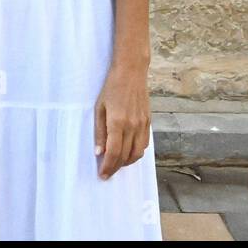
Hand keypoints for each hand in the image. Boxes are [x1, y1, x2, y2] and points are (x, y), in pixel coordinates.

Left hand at [94, 64, 150, 179]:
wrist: (131, 73)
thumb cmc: (111, 88)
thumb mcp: (99, 108)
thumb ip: (99, 131)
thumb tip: (99, 152)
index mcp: (118, 123)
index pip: (114, 153)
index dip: (108, 167)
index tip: (102, 175)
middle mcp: (132, 126)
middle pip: (125, 156)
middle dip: (116, 168)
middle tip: (108, 172)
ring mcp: (142, 125)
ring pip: (137, 153)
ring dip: (127, 162)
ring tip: (117, 164)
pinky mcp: (149, 122)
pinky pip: (144, 144)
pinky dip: (136, 153)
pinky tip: (129, 152)